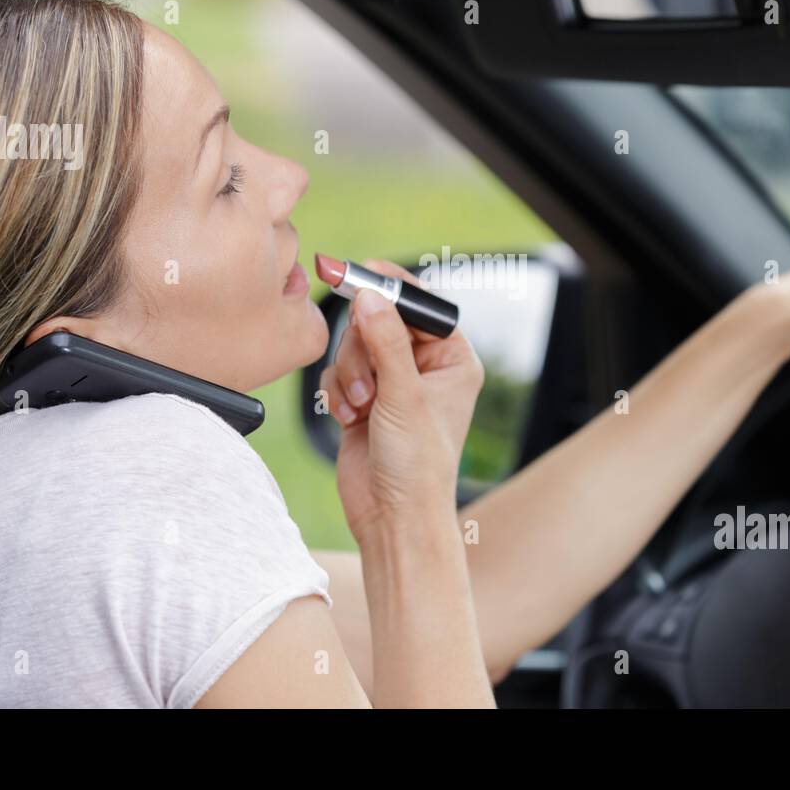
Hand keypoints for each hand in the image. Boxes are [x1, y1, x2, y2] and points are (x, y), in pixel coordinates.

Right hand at [318, 260, 484, 539]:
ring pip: (354, 346)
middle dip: (362, 350)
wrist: (393, 517)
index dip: (389, 287)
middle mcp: (425, 367)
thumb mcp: (404, 397)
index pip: (420, 305)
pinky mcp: (364, 400)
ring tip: (360, 408)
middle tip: (367, 383)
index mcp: (452, 359)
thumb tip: (369, 296)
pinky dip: (336, 392)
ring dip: (349, 375)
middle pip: (378, 321)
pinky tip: (347, 419)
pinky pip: (338, 372)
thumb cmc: (418, 466)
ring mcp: (393, 383)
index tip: (357, 272)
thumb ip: (385, 342)